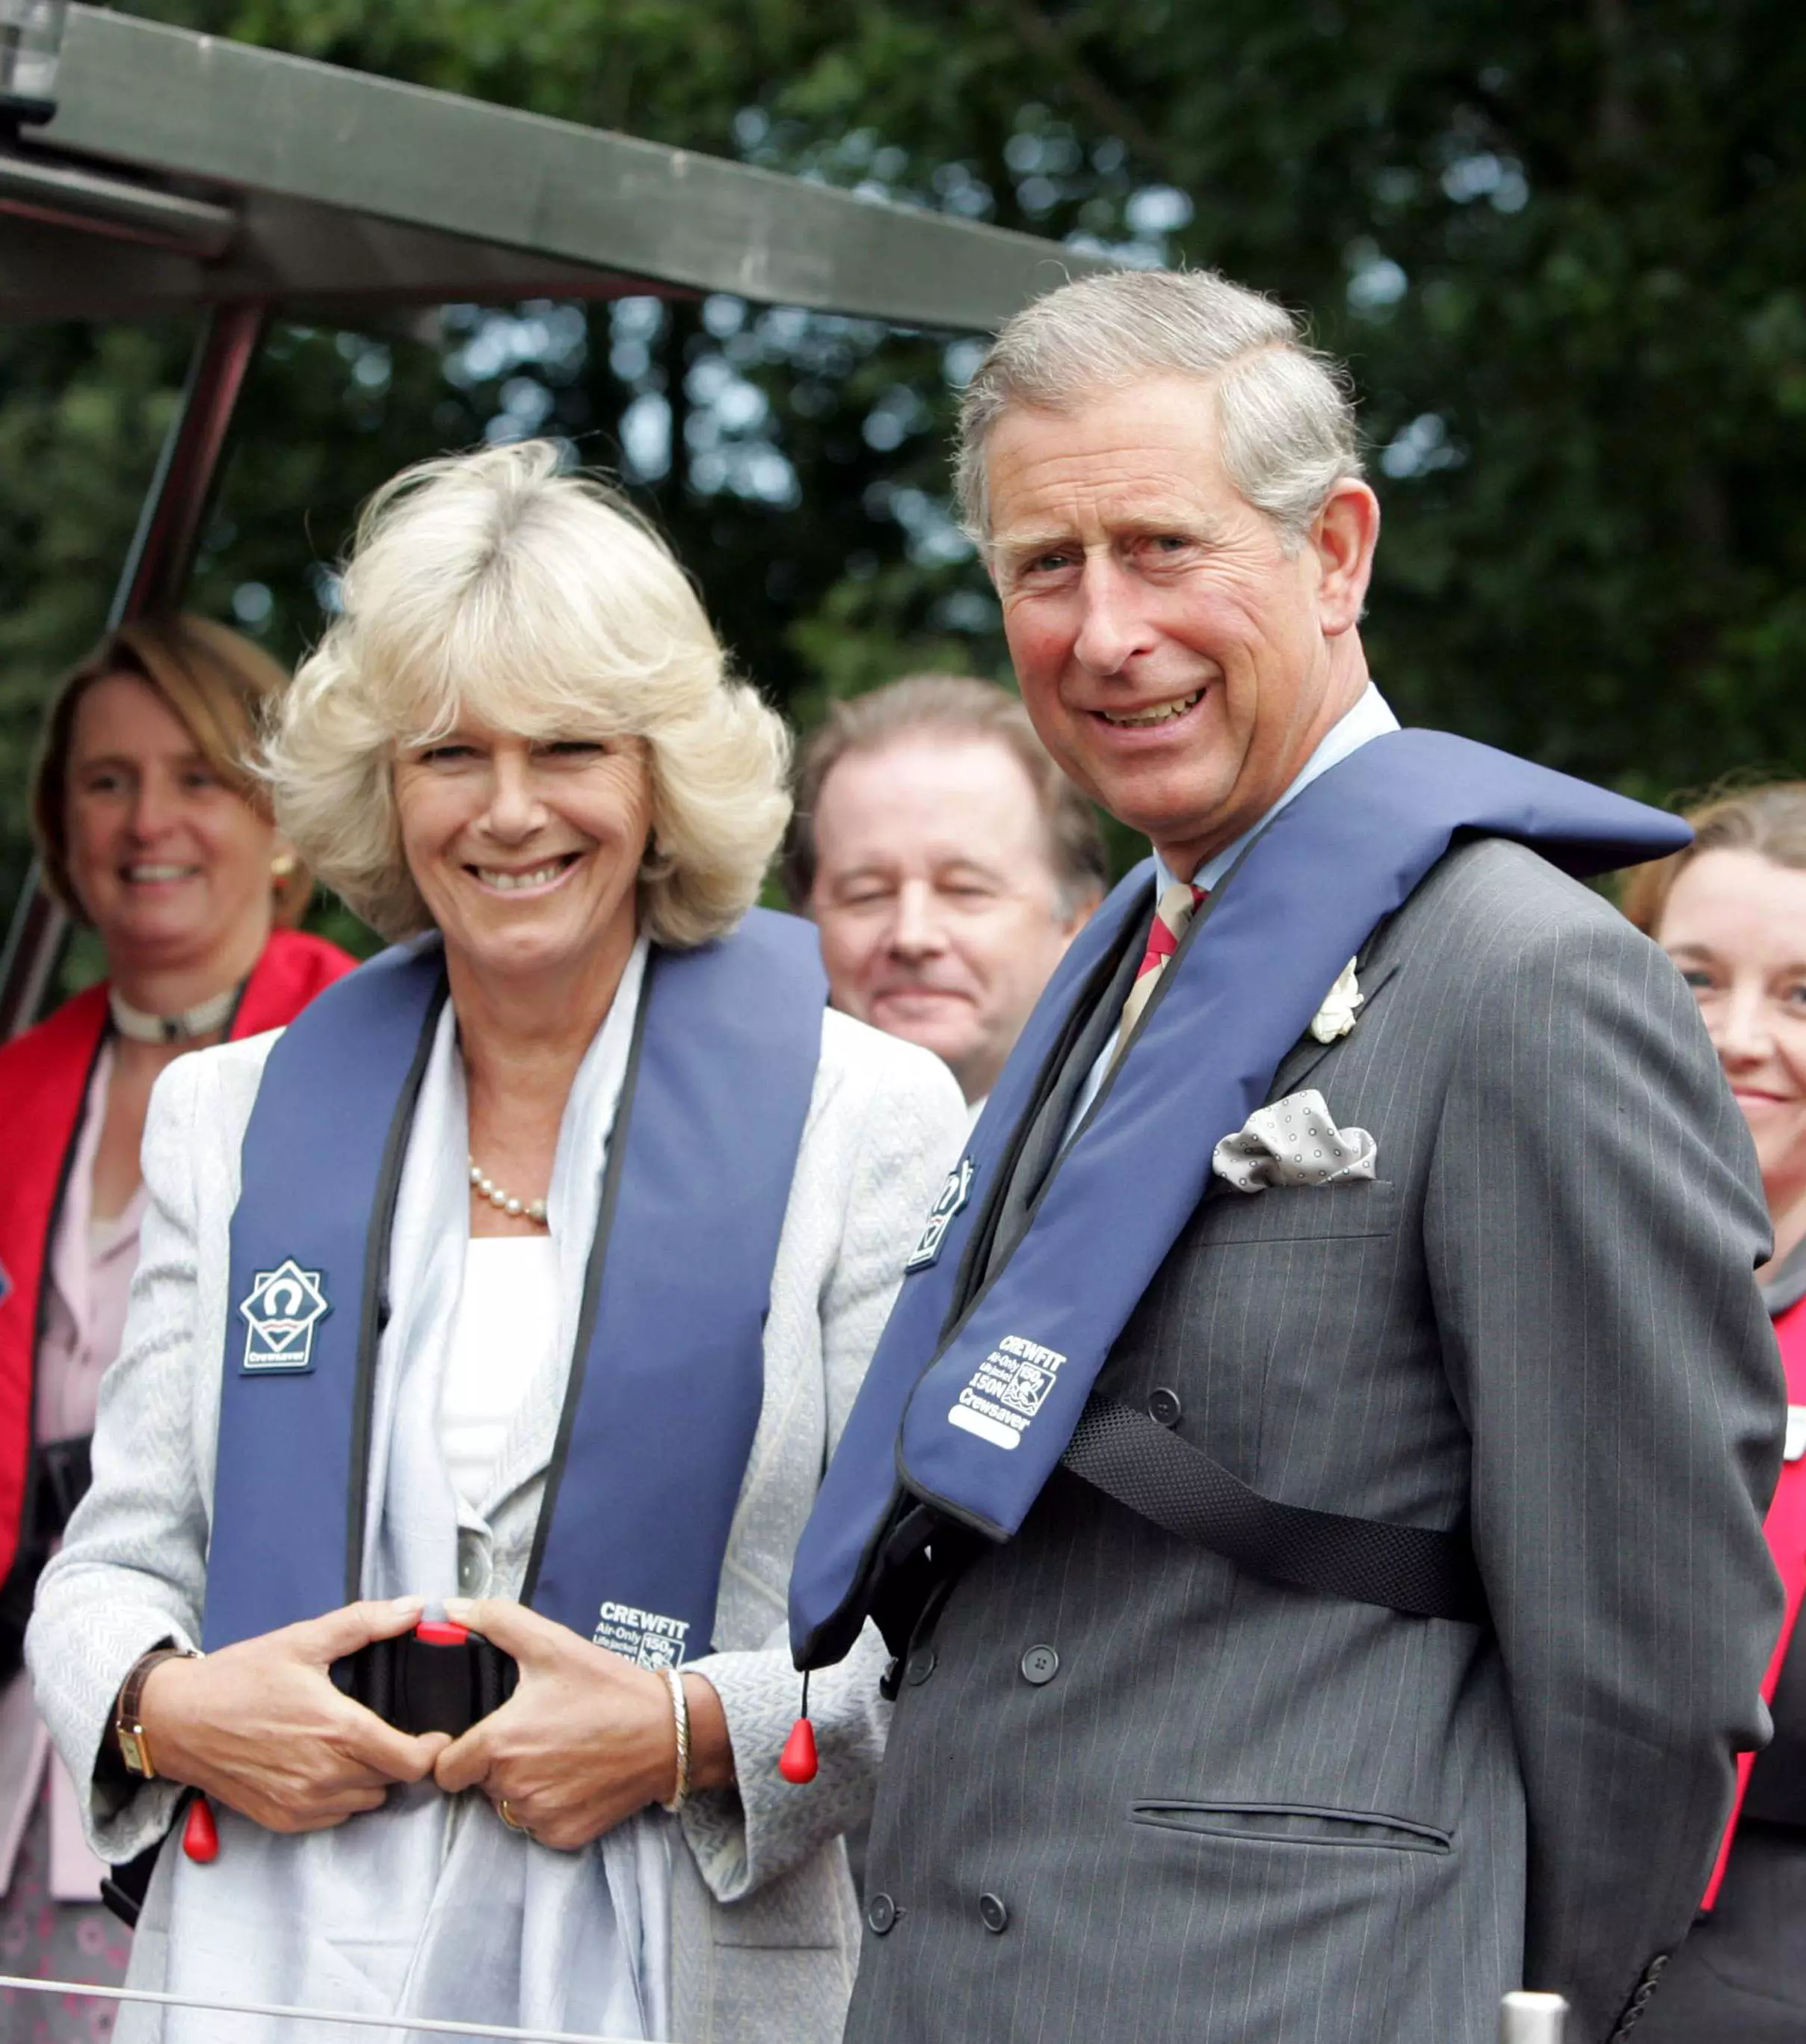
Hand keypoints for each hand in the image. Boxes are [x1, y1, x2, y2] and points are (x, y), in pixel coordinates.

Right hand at [136, 1597, 449, 1833]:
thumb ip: (365, 1623)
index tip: (436, 1733)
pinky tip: (329, 1765)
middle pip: (394, 1780)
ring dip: (373, 1777)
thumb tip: (414, 1608)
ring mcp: (303, 1803)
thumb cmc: (238, 1679)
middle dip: (402, 1756)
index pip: (412, 1761)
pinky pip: (336, 1816)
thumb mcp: (304, 1640)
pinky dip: (343, 1796)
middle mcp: (325, 1776)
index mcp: (338, 1731)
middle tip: (395, 1729)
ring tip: (358, 1744)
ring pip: (367, 1800)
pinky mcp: (283, 1819)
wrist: (178, 1720)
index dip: (433, 1749)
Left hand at [433, 1599, 732, 1850]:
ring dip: (521, 1785)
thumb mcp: (553, 1644)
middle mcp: (513, 1789)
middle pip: (479, 1784)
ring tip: (556, 1751)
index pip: (444, 1770)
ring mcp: (539, 1816)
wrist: (667, 1732)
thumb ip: (497, 1621)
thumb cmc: (608, 1688)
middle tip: (533, 1733)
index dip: (456, 1752)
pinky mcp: (563, 1835)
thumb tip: (454, 1609)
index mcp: (500, 1744)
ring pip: (508, 1805)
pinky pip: (538, 1824)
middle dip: (496, 1762)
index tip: (480, 1737)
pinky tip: (574, 1776)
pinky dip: (549, 1805)